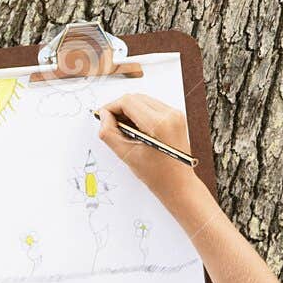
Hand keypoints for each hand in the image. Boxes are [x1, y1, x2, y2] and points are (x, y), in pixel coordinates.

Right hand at [97, 95, 198, 209]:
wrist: (179, 184)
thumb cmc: (157, 175)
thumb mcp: (127, 155)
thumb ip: (110, 133)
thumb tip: (103, 116)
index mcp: (158, 124)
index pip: (128, 102)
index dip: (111, 107)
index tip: (102, 116)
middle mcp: (170, 115)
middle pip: (136, 98)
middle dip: (120, 108)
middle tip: (110, 123)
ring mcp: (175, 115)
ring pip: (144, 100)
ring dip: (130, 110)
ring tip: (122, 128)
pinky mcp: (177, 117)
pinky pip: (153, 106)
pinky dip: (140, 113)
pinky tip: (135, 128)